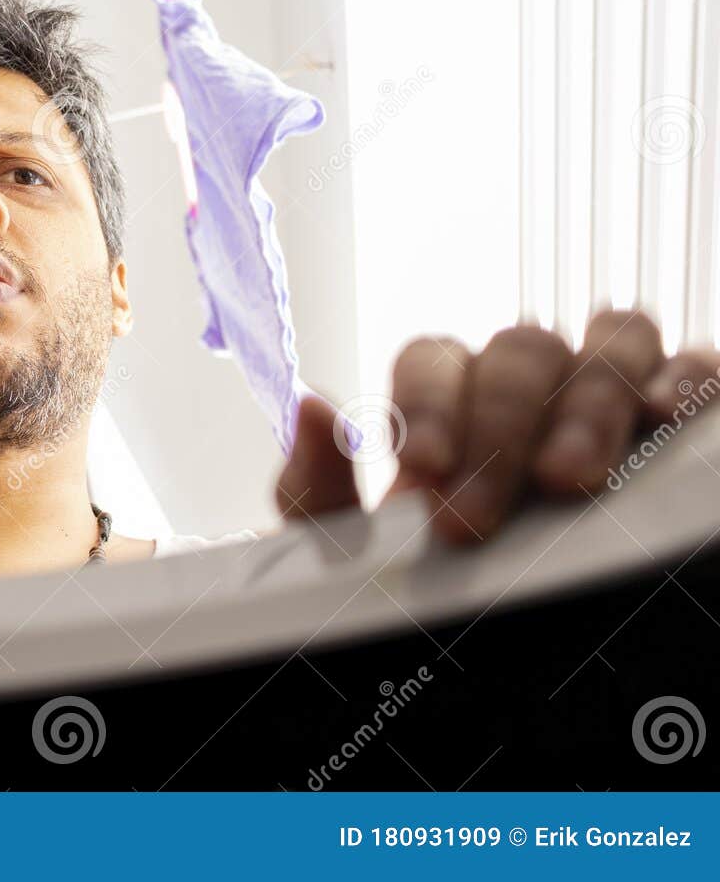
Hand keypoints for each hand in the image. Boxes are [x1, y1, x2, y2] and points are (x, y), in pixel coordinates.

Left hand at [275, 309, 719, 544]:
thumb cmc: (435, 581)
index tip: (421, 470)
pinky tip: (664, 415)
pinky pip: (695, 366)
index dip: (427, 407)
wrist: (506, 647)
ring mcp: (607, 390)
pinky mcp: (676, 416)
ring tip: (568, 481)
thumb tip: (308, 408)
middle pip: (520, 352)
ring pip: (609, 343)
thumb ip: (319, 489)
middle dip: (498, 429)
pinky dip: (683, 377)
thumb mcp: (360, 553)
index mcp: (448, 398)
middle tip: (480, 516)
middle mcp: (529, 381)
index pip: (433, 360)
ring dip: (588, 404)